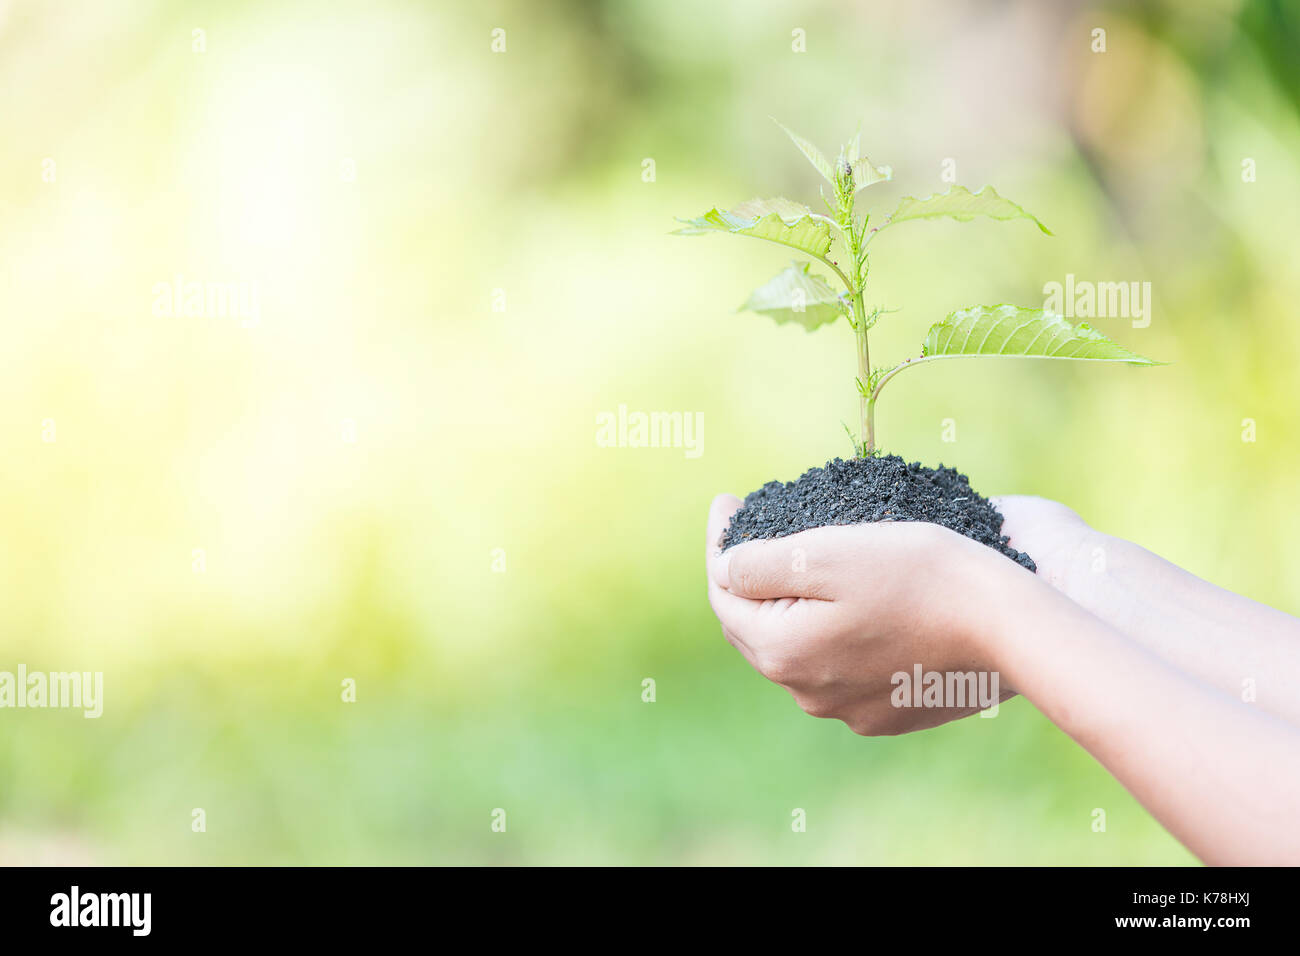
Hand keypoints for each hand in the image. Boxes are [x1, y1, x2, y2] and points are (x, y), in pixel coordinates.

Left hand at [705, 494, 1025, 735]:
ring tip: (802, 563)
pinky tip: (853, 604)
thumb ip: (759, 564)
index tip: (727, 503)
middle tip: (751, 530)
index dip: (720, 544)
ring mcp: (849, 709)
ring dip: (791, 608)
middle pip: (756, 627)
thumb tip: (722, 566)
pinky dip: (836, 633)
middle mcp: (807, 694)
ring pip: (799, 650)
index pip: (725, 595)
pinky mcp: (888, 713)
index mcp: (783, 652)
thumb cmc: (921, 576)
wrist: (1011, 625)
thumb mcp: (828, 553)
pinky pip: (842, 668)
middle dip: (749, 580)